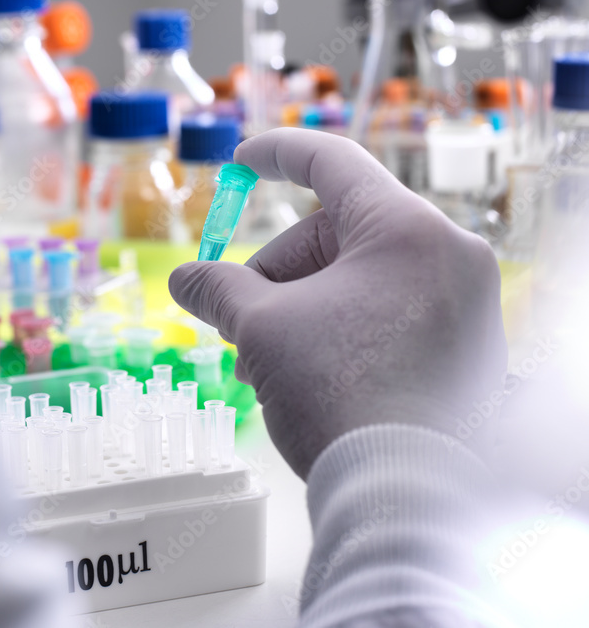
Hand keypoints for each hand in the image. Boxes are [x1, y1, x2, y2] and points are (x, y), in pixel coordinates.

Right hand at [169, 128, 505, 478]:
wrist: (409, 492)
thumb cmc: (340, 395)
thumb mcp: (263, 329)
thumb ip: (218, 289)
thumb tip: (183, 279)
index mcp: (407, 230)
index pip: (333, 163)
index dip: (276, 154)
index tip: (240, 161)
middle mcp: (448, 254)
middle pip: (338, 233)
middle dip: (275, 272)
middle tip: (236, 317)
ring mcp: (463, 302)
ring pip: (359, 277)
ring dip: (299, 307)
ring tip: (261, 360)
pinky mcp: (464, 345)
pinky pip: (388, 310)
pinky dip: (338, 326)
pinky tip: (303, 370)